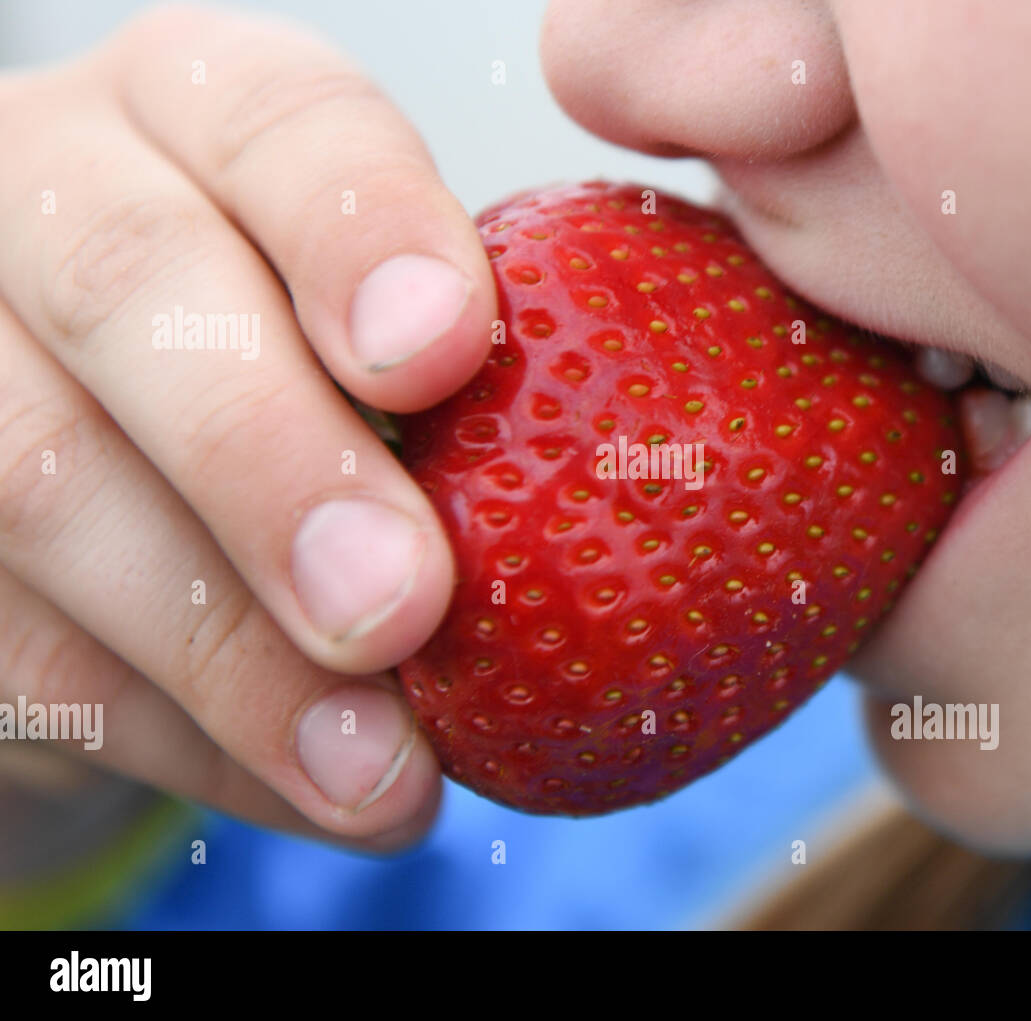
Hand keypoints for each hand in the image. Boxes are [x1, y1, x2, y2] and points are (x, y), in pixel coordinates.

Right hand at [0, 5, 495, 848]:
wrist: (130, 471)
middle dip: (274, 460)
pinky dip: (185, 737)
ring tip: (381, 774)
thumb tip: (634, 470)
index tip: (445, 352)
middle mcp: (55, 194)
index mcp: (204, 113)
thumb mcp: (391, 328)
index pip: (279, 121)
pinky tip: (312, 788)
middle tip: (402, 602)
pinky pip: (28, 649)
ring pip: (44, 485)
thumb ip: (477, 362)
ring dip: (235, 657)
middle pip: (133, 289)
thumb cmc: (317, 369)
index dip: (360, 227)